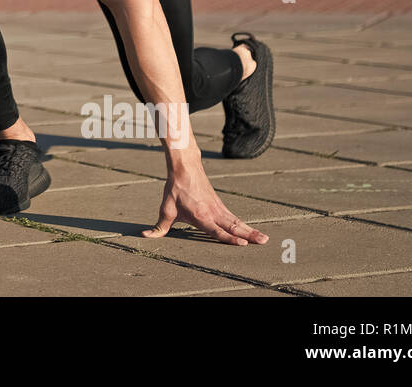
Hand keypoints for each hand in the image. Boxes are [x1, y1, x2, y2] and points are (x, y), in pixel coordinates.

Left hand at [144, 162, 268, 245]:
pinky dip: (244, 224)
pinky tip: (251, 231)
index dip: (229, 238)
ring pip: (237, 221)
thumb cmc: (175, 190)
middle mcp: (213, 213)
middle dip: (249, 235)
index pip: (217, 231)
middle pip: (233, 226)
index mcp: (201, 216)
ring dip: (251, 230)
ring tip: (265, 239)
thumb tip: (146, 236)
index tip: (243, 243)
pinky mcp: (220, 205)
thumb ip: (159, 226)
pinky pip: (234, 217)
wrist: (185, 168)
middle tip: (264, 242)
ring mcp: (218, 208)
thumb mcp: (165, 209)